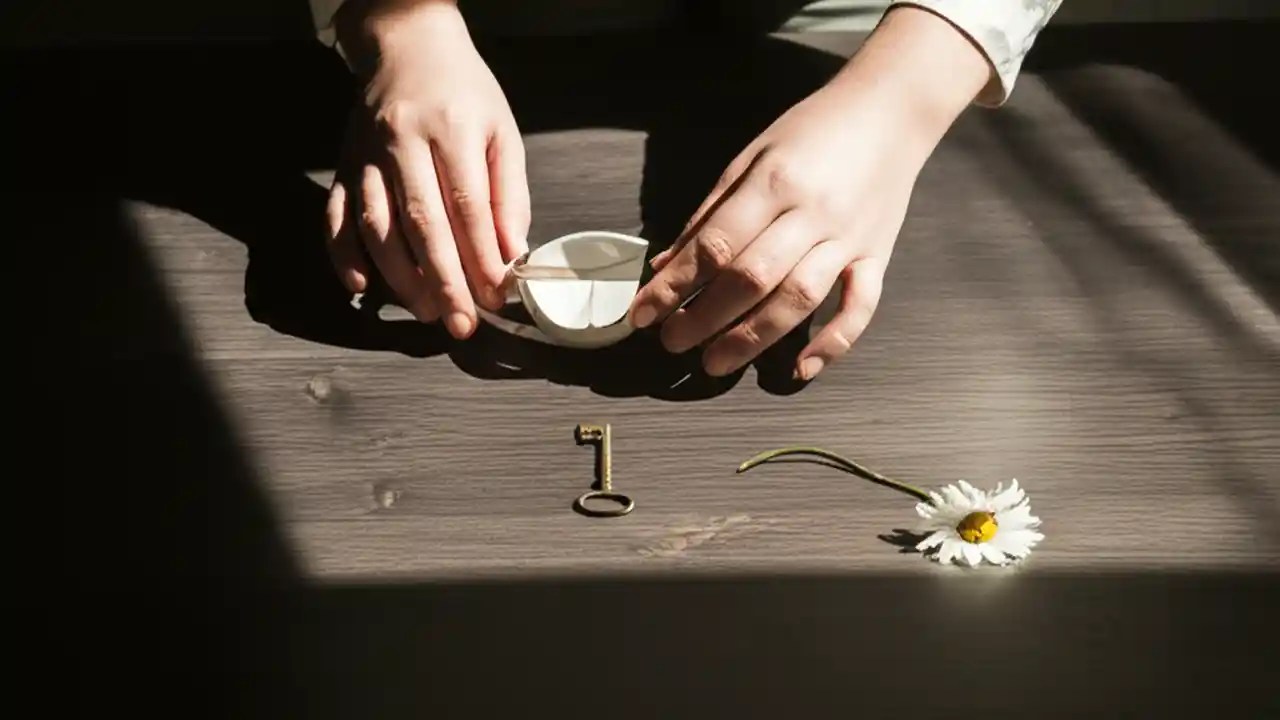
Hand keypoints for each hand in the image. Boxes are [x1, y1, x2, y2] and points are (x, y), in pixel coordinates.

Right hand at [326, 0, 529, 338]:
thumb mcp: (501, 131)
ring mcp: (366, 154)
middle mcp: (403, 141)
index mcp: (451, 129)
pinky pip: (335, 216)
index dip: (482, 257)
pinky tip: (362, 288)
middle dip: (444, 281)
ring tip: (427, 312)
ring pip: (378, 226)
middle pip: (423, 224)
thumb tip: (512, 254)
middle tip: (461, 324)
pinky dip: (344, 256)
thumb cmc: (463, 92)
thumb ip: (508, 194)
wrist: (405, 44)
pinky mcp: (343, 164)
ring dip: (400, 278)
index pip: (468, 207)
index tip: (496, 296)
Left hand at [628, 7, 991, 379]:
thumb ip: (710, 212)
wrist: (890, 110)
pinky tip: (801, 367)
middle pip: (751, 277)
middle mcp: (813, 212)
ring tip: (715, 361)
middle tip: (672, 342)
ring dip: (752, 337)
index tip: (643, 313)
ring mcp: (849, 238)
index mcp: (775, 181)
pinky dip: (833, 343)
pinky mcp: (879, 255)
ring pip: (799, 298)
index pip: (715, 244)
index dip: (674, 284)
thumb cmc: (815, 130)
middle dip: (704, 317)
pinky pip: (860, 307)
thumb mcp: (751, 156)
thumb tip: (667, 262)